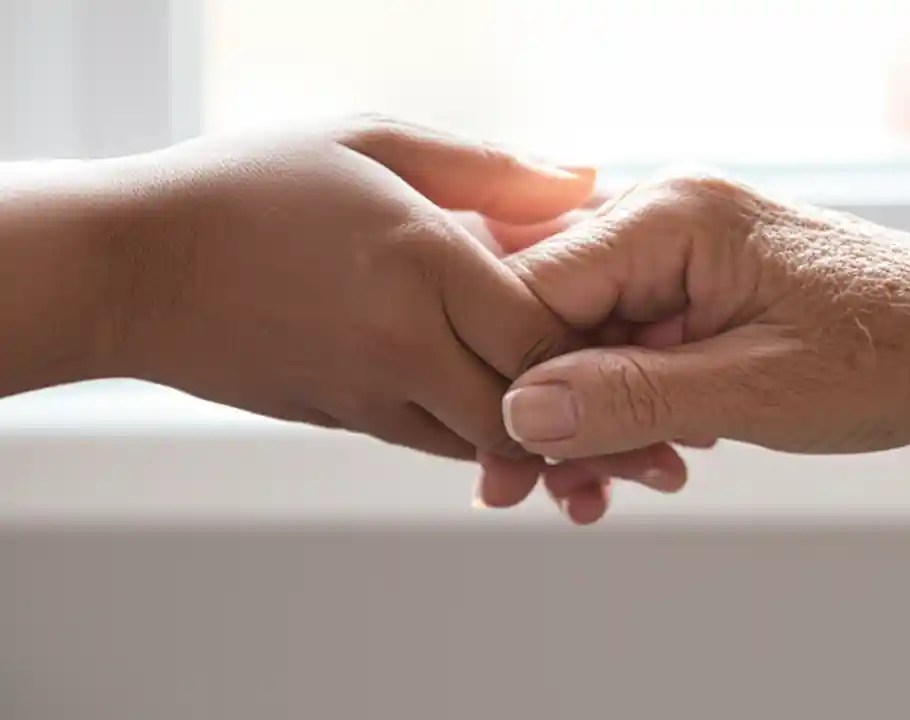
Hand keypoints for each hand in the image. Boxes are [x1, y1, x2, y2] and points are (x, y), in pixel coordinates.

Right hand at [98, 116, 594, 458]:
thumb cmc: (250, 188)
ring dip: (537, 422)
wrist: (131, 268)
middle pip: (534, 404)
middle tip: (626, 376)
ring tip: (578, 391)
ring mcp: (371, 394)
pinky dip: (477, 427)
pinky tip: (493, 388)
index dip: (599, 331)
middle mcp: (403, 344)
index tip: (624, 310)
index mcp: (421, 261)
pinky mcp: (348, 421)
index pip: (550, 329)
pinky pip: (438, 441)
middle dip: (585, 396)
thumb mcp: (372, 142)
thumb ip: (490, 170)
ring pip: (491, 439)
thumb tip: (586, 180)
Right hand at [503, 170, 909, 459]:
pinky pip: (633, 350)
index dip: (513, 384)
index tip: (505, 468)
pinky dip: (627, 411)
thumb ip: (630, 399)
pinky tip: (638, 467)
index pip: (539, 289)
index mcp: (674, 214)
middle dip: (545, 413)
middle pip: (556, 317)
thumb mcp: (754, 390)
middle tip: (536, 494)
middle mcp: (670, 219)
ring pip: (588, 342)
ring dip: (585, 423)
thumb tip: (523, 413)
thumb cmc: (893, 353)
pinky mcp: (703, 292)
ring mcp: (686, 255)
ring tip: (593, 496)